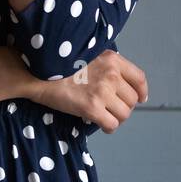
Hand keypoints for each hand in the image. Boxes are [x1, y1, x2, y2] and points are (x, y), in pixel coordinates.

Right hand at [31, 49, 149, 134]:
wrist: (39, 72)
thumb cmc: (61, 64)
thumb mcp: (89, 53)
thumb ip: (106, 65)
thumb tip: (119, 82)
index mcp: (112, 59)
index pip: (139, 78)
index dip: (141, 92)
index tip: (141, 98)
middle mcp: (111, 74)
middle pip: (132, 99)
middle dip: (124, 107)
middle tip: (112, 108)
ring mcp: (102, 92)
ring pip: (124, 114)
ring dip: (116, 118)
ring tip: (105, 116)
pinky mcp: (91, 108)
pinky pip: (112, 124)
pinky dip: (108, 127)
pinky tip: (101, 124)